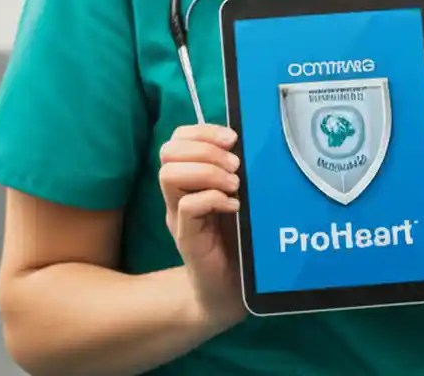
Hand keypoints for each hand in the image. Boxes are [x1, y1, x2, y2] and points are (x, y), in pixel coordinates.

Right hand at [158, 124, 246, 329]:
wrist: (232, 292)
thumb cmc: (241, 241)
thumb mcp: (243, 199)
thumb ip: (240, 173)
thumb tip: (255, 141)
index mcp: (191, 180)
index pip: (179, 140)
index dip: (202, 131)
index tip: (232, 139)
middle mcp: (179, 195)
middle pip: (168, 152)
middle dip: (205, 149)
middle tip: (235, 166)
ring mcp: (179, 217)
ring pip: (170, 175)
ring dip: (207, 172)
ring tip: (234, 186)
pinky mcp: (187, 239)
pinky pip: (187, 206)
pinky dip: (213, 199)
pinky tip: (234, 207)